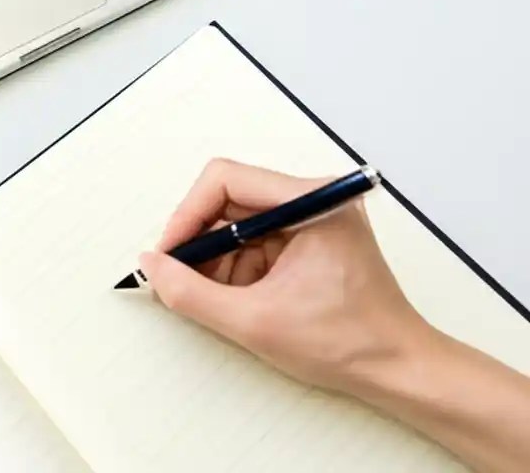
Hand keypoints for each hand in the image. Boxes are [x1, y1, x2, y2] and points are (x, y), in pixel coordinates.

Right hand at [140, 159, 432, 394]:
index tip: (170, 254)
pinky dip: (238, 271)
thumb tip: (153, 266)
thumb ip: (190, 292)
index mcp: (312, 202)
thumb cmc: (350, 343)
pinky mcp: (310, 239)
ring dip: (219, 262)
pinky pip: (255, 242)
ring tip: (224, 301)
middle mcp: (315, 199)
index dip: (187, 216)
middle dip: (201, 244)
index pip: (224, 181)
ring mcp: (314, 218)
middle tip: (182, 280)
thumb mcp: (254, 322)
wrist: (397, 370)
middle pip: (229, 201)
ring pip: (237, 224)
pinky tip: (244, 301)